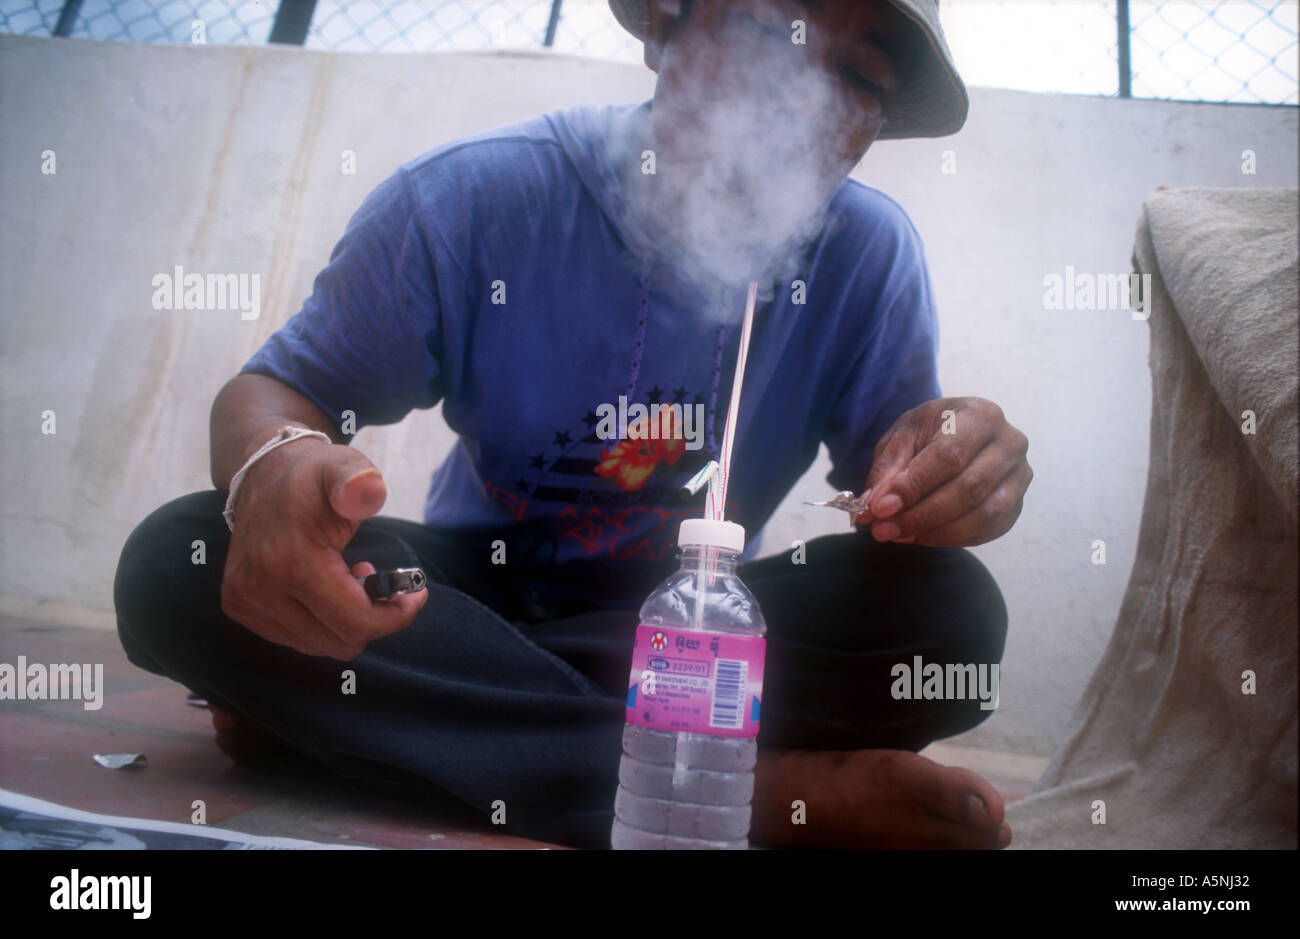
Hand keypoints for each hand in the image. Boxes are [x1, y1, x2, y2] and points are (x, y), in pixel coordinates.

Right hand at [220, 440, 426, 658]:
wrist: (263, 473)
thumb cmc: (314, 474)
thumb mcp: (343, 468)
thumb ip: (359, 481)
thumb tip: (369, 489)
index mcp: (288, 561)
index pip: (354, 621)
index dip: (395, 616)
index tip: (416, 593)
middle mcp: (258, 588)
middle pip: (339, 641)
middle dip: (373, 618)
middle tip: (380, 580)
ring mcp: (245, 601)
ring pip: (319, 645)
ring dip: (346, 620)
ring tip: (350, 578)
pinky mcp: (239, 607)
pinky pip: (296, 639)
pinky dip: (322, 622)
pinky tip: (325, 588)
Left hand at [853, 397, 1030, 546]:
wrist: (960, 432)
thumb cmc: (931, 431)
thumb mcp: (902, 437)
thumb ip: (888, 470)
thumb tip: (873, 507)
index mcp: (980, 416)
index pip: (948, 456)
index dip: (913, 486)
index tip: (879, 508)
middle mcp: (1010, 444)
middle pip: (967, 489)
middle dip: (919, 515)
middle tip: (882, 529)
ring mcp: (1019, 476)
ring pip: (981, 515)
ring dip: (934, 532)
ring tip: (897, 534)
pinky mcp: (1017, 504)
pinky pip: (987, 530)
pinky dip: (951, 538)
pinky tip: (920, 536)